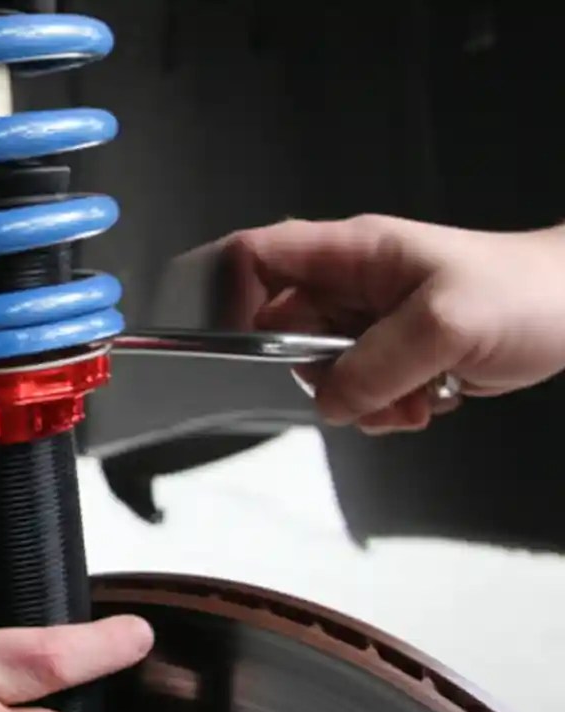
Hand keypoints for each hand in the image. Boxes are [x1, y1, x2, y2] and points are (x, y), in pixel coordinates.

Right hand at [222, 214, 564, 432]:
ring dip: (361, 399)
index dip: (231, 294)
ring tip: (414, 397)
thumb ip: (374, 367)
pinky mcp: (395, 352)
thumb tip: (331, 401)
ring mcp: (373, 320)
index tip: (237, 340)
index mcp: (352, 252)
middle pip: (282, 330)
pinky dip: (386, 408)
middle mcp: (353, 284)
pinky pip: (360, 390)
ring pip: (323, 370)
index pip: (257, 257)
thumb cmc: (531, 292)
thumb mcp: (444, 325)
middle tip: (366, 385)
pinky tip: (427, 400)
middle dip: (319, 373)